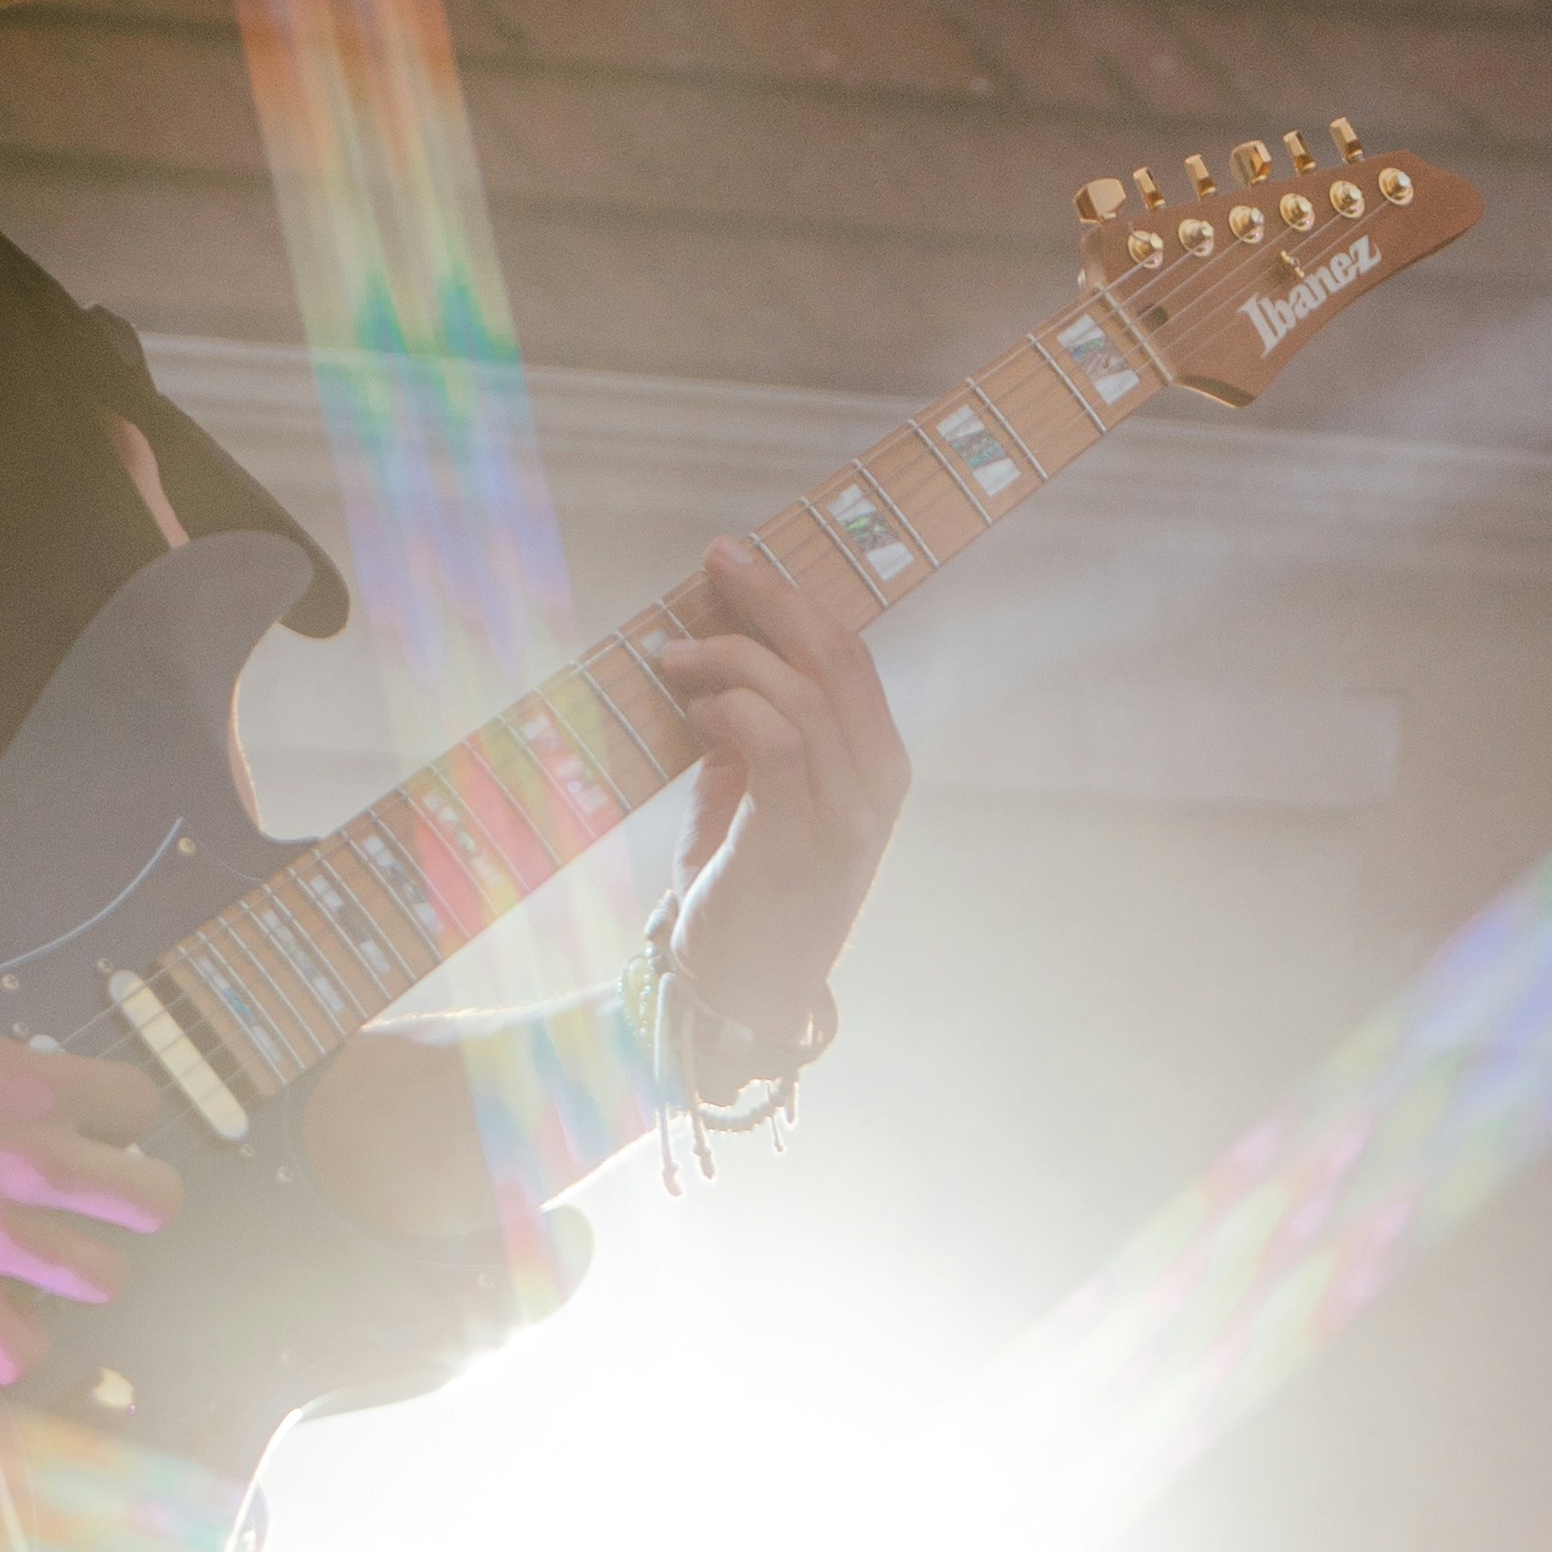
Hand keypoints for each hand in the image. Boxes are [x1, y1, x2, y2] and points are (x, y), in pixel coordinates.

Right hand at [0, 1013, 179, 1383]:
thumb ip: (24, 1074)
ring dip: (90, 1269)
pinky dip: (16, 1344)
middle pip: (155, 1202)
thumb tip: (55, 1101)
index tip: (101, 1121)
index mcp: (41, 1092)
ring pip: (103, 1280)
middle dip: (141, 1199)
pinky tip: (8, 1321)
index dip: (126, 1112)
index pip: (141, 1102)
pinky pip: (11, 1348)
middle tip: (104, 1198)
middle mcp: (36, 1167)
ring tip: (64, 1258)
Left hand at [643, 537, 911, 1066]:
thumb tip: (716, 656)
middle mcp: (878, 780)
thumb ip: (750, 731)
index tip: (736, 559)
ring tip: (674, 656)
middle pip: (835, 656)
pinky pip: (775, 742)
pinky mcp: (804, 838)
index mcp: (877, 761)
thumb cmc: (744, 887)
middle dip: (771, 598)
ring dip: (731, 657)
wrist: (744, 992)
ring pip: (802, 692)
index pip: (848, 655)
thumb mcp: (751, 792)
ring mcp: (849, 811)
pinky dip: (731, 708)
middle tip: (715, 561)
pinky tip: (695, 708)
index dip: (793, 598)